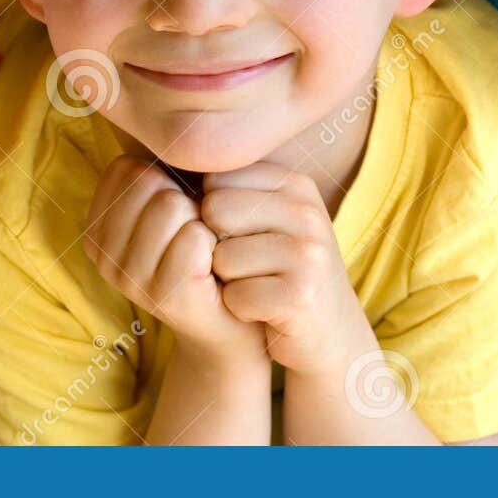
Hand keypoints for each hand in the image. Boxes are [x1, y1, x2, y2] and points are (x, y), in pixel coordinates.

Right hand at [84, 157, 264, 360]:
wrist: (233, 321)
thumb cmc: (206, 250)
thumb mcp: (173, 204)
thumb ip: (157, 169)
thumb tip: (156, 108)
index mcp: (97, 230)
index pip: (126, 168)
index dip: (165, 180)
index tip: (177, 213)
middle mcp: (103, 257)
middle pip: (148, 183)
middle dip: (185, 199)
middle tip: (196, 234)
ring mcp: (131, 280)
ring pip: (171, 206)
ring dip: (202, 221)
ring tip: (205, 250)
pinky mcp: (166, 297)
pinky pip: (195, 237)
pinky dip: (214, 242)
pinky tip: (214, 267)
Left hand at [202, 163, 374, 373]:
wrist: (329, 331)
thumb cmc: (283, 269)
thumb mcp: (269, 219)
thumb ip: (234, 191)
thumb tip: (168, 167)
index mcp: (296, 184)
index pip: (217, 179)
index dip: (212, 213)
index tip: (240, 235)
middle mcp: (307, 212)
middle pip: (215, 211)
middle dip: (216, 245)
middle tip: (248, 265)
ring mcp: (308, 253)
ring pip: (222, 257)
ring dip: (229, 281)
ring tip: (260, 286)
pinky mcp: (301, 296)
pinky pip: (236, 296)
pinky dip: (240, 309)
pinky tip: (265, 310)